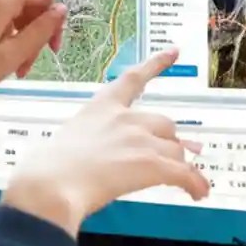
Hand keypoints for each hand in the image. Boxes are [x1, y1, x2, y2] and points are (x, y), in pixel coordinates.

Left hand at [0, 0, 90, 134]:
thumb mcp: (8, 59)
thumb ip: (38, 33)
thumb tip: (60, 9)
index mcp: (0, 0)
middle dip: (44, 28)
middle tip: (40, 60)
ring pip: (21, 10)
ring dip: (27, 37)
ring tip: (19, 69)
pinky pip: (4, 14)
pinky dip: (12, 34)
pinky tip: (8, 60)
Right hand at [1, 48, 209, 236]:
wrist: (51, 184)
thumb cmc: (47, 168)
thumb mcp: (67, 142)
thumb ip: (89, 143)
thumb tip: (99, 160)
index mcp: (101, 107)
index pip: (133, 79)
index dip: (156, 64)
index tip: (173, 51)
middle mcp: (125, 118)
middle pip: (164, 125)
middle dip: (169, 142)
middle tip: (173, 157)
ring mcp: (140, 140)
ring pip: (176, 151)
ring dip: (179, 166)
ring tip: (185, 184)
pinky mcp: (151, 164)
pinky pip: (185, 174)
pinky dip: (195, 184)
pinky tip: (198, 193)